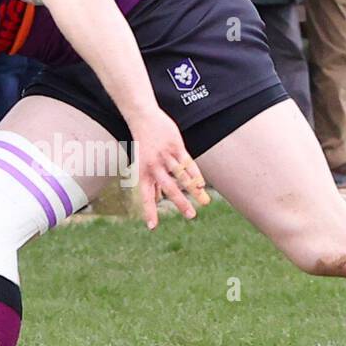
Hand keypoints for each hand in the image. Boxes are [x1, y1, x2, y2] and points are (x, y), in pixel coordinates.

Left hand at [129, 110, 210, 229]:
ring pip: (182, 176)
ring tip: (204, 202)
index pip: (146, 196)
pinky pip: (188, 163)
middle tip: (191, 216)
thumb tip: (157, 200)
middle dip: (180, 203)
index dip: (149, 211)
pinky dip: (196, 174)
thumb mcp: (142, 163)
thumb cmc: (143, 144)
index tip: (152, 227)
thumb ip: (151, 181)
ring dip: (194, 190)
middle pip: (169, 188)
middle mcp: (154, 166)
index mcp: (143, 172)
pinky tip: (202, 185)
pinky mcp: (175, 146)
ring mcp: (165, 156)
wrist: (142, 118)